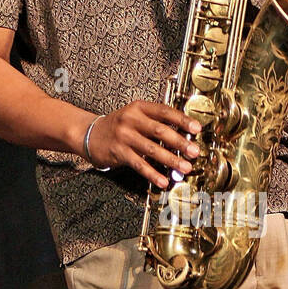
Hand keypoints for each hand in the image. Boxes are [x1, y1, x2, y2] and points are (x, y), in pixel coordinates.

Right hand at [85, 101, 201, 187]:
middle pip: (160, 130)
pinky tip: (163, 181)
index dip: (182, 120)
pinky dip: (152, 174)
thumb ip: (156, 123)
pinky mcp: (118, 151)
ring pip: (151, 148)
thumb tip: (183, 135)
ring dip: (170, 159)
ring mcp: (124, 135)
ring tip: (184, 167)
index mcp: (139, 108)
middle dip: (180, 142)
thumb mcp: (136, 117)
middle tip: (194, 151)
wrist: (90, 134)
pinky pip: (139, 164)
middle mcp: (131, 119)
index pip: (165, 111)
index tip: (197, 128)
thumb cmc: (119, 127)